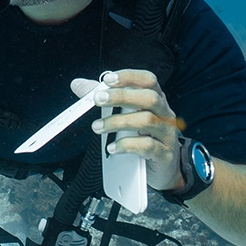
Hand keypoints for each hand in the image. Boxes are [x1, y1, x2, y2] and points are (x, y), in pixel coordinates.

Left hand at [72, 70, 183, 190]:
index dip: (129, 77)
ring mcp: (168, 134)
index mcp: (156, 99)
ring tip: (97, 127)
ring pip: (147, 121)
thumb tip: (77, 84)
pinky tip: (111, 148)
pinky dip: (127, 145)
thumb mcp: (125, 114)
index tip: (107, 79)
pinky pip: (148, 146)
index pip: (148, 80)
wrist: (162, 168)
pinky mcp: (165, 154)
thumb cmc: (142, 135)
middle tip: (97, 100)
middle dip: (122, 96)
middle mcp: (165, 114)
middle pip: (149, 98)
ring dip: (117, 122)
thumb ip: (104, 97)